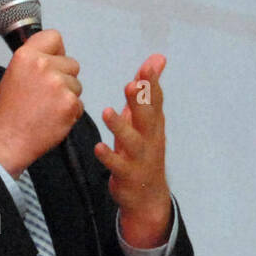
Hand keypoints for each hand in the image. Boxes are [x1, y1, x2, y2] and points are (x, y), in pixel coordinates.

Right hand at [0, 30, 81, 176]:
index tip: (53, 62)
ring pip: (77, 84)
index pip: (54, 37)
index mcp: (26, 56)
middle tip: (45, 94)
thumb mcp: (14, 74)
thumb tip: (55, 53)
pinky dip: (70, 112)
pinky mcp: (69, 103)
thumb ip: (34, 60)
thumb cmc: (10, 112)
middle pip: (72, 63)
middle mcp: (43, 66)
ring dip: (67, 96)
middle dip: (64, 77)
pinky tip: (53, 118)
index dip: (56, 51)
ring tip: (47, 107)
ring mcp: (58, 84)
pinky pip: (79, 103)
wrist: (8, 141)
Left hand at [95, 54, 171, 247]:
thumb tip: (157, 58)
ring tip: (107, 111)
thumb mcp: (146, 120)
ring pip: (132, 141)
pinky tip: (98, 148)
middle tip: (133, 84)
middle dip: (142, 101)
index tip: (149, 65)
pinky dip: (109, 157)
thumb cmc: (144, 150)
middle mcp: (151, 139)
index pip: (156, 100)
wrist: (149, 197)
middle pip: (148, 117)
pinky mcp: (128, 175)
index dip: (153, 83)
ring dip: (120, 126)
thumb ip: (147, 90)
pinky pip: (118, 166)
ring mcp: (141, 158)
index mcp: (154, 124)